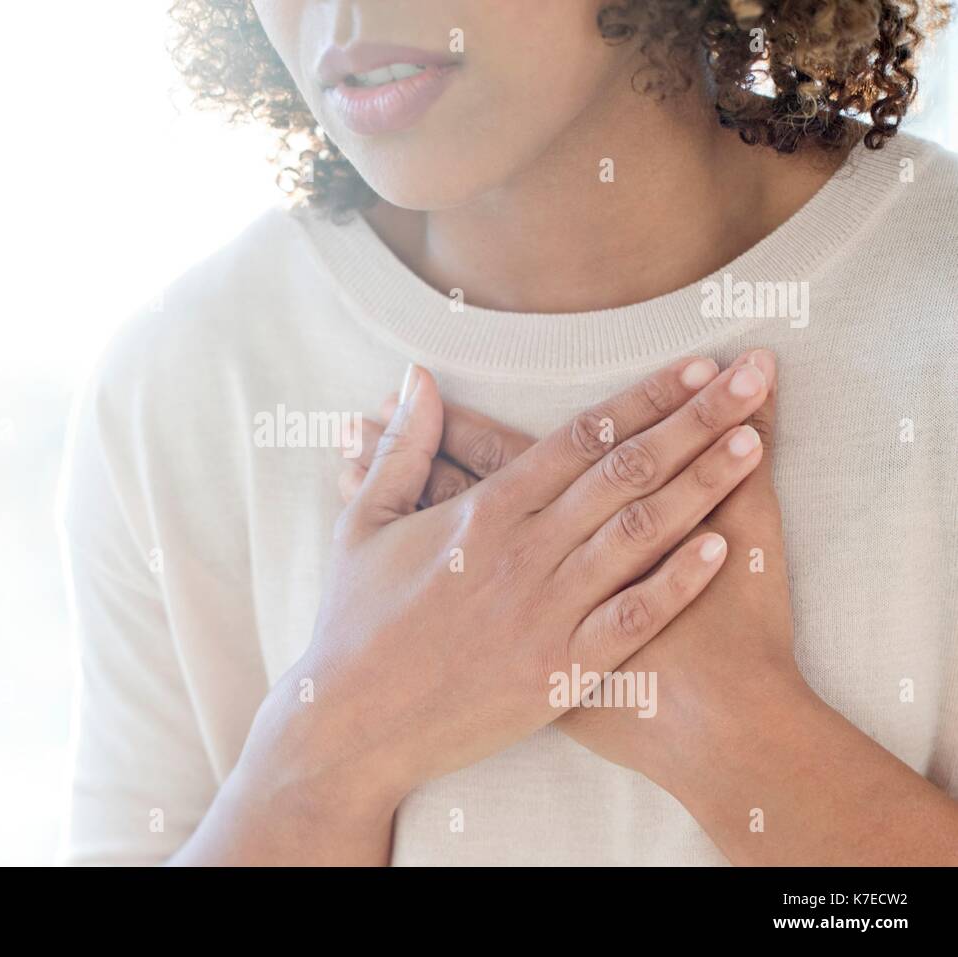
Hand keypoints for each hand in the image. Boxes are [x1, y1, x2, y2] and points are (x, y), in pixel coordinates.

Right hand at [245, 354, 770, 821]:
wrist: (351, 724)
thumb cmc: (353, 621)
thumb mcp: (362, 524)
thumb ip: (402, 450)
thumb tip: (416, 378)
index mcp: (481, 513)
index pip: (580, 439)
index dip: (643, 397)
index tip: (694, 364)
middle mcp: (523, 553)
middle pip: (626, 472)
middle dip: (695, 419)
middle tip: (751, 377)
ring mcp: (546, 613)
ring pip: (640, 535)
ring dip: (703, 485)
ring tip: (755, 441)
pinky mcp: (559, 673)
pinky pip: (632, 619)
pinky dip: (679, 582)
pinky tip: (723, 547)